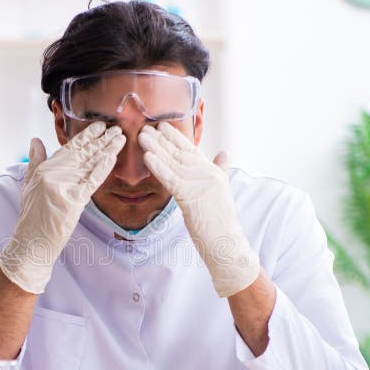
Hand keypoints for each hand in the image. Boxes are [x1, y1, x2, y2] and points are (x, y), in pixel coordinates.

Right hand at [0, 121, 125, 292]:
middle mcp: (53, 174)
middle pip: (82, 153)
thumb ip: (36, 161)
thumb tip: (36, 140)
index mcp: (45, 169)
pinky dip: (102, 169)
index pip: (69, 148)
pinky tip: (112, 158)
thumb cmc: (32, 216)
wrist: (32, 241)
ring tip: (120, 139)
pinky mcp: (74, 200)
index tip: (100, 126)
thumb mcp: (29, 184)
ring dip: (107, 150)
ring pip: (89, 164)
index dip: (86, 136)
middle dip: (101, 140)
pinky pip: (91, 181)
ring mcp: (64, 186)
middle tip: (117, 129)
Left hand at [139, 122, 259, 296]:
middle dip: (162, 139)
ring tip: (142, 136)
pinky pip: (170, 179)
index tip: (162, 126)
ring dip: (155, 148)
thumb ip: (220, 169)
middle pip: (179, 152)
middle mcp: (207, 173)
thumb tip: (224, 153)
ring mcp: (200, 184)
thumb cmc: (221, 222)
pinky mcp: (190, 197)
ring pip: (173, 162)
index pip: (191, 149)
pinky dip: (158, 166)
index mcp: (212, 171)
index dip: (176, 137)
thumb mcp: (221, 191)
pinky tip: (147, 156)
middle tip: (146, 126)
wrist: (227, 243)